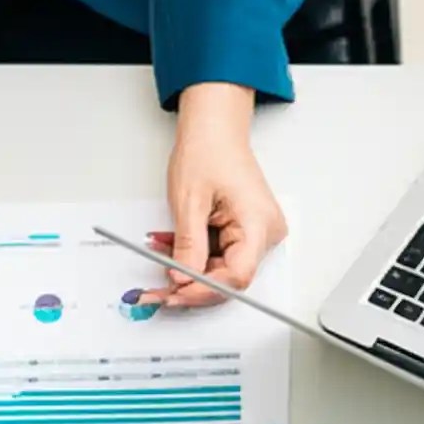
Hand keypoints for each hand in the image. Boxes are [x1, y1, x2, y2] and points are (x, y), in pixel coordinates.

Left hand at [147, 83, 286, 306]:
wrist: (215, 131)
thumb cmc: (208, 152)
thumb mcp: (189, 202)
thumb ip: (188, 247)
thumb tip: (182, 280)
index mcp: (258, 224)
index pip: (237, 275)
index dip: (204, 289)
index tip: (175, 292)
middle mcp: (266, 232)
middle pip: (230, 277)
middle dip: (192, 283)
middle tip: (158, 289)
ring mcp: (258, 233)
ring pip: (223, 268)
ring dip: (189, 268)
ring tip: (160, 256)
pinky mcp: (247, 232)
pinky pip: (222, 255)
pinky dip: (195, 255)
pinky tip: (173, 249)